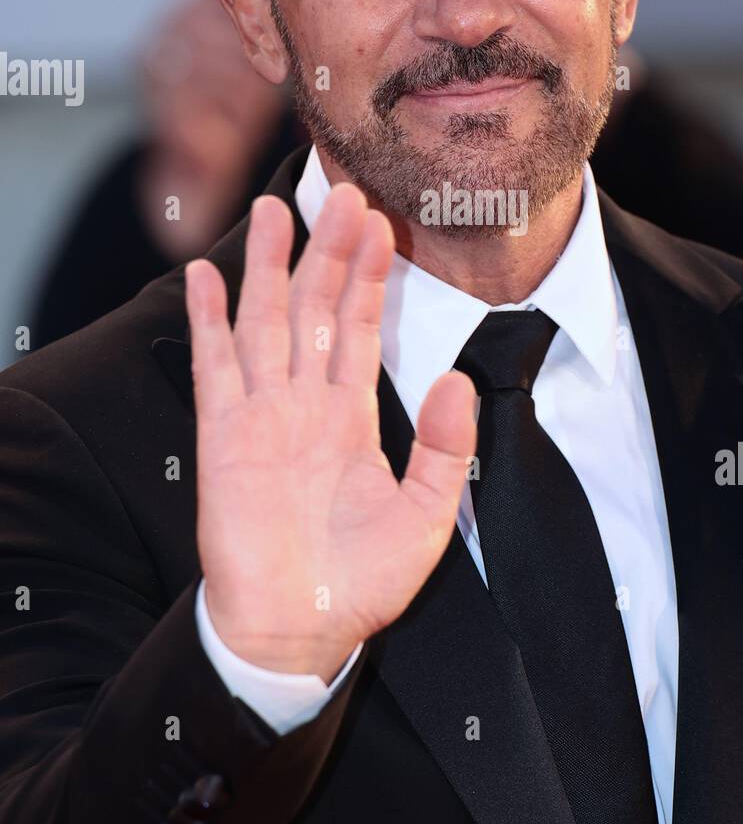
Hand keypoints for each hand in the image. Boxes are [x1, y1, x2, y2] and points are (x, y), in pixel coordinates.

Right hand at [184, 186, 476, 678]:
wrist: (298, 633)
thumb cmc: (360, 583)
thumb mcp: (427, 515)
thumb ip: (444, 446)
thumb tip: (455, 379)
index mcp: (350, 415)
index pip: (359, 326)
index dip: (369, 275)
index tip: (382, 222)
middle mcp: (304, 403)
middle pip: (315, 307)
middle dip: (328, 250)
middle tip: (343, 190)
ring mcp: (261, 415)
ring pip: (265, 322)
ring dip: (270, 266)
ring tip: (275, 208)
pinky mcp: (222, 437)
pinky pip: (213, 367)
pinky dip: (208, 320)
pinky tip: (206, 275)